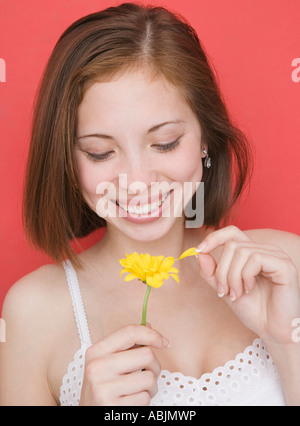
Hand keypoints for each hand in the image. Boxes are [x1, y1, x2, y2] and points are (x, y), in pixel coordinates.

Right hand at [79, 324, 168, 405]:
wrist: (90, 417)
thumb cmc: (102, 389)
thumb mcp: (107, 363)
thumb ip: (127, 345)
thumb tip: (149, 326)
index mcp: (96, 352)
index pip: (130, 332)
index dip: (152, 335)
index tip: (163, 342)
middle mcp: (97, 368)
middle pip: (146, 355)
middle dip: (154, 366)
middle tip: (148, 374)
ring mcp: (103, 388)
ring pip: (149, 378)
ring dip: (150, 387)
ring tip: (138, 390)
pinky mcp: (113, 407)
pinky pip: (145, 398)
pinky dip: (144, 401)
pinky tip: (132, 402)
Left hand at [196, 226, 299, 344]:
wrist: (273, 331)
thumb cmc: (254, 311)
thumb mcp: (225, 289)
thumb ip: (212, 272)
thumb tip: (200, 253)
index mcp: (253, 252)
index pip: (231, 232)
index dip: (213, 238)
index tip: (199, 250)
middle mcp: (266, 250)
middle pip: (232, 244)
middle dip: (222, 270)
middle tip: (224, 291)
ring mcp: (277, 256)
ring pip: (241, 251)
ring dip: (233, 276)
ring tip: (237, 294)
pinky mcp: (284, 265)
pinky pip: (256, 259)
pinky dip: (246, 276)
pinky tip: (250, 290)